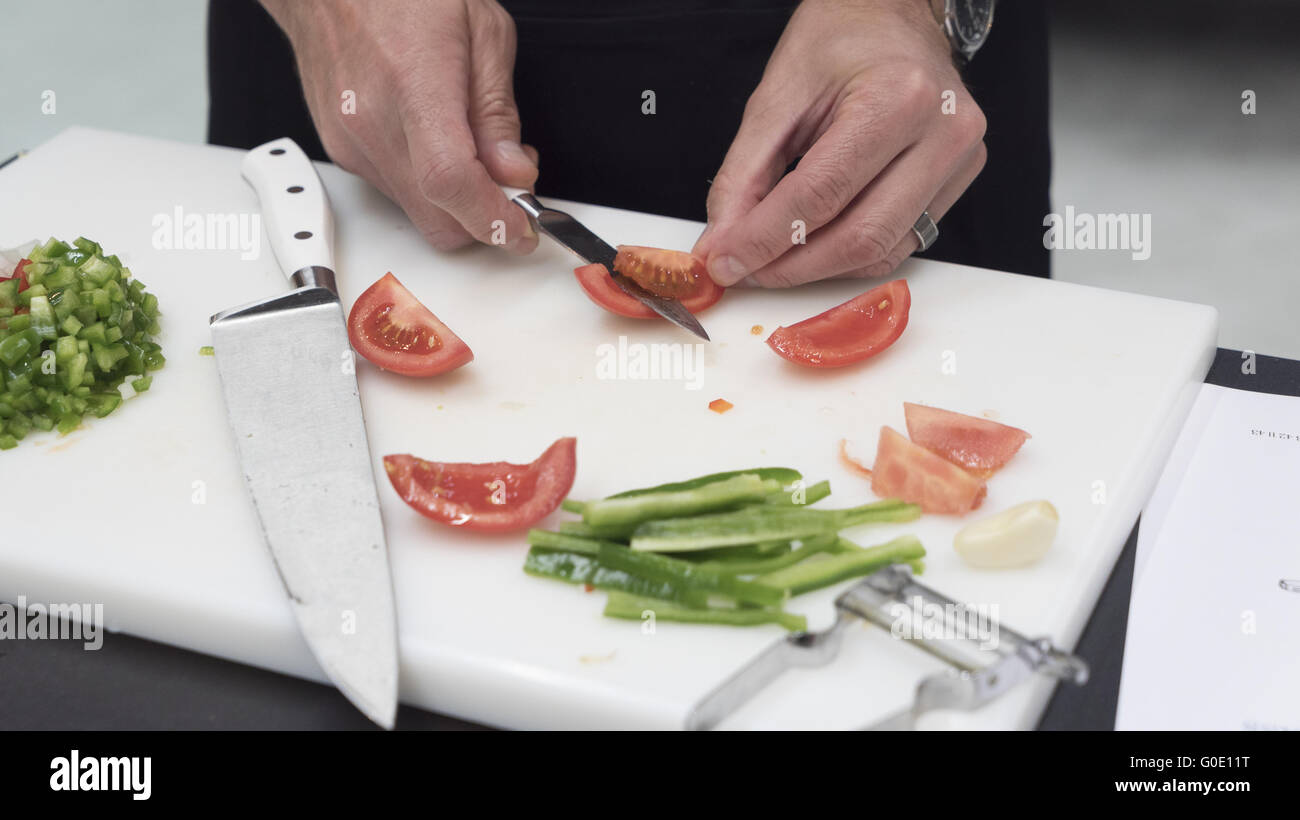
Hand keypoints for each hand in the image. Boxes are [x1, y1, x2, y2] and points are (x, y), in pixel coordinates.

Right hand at [262, 0, 537, 253]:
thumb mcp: (482, 30)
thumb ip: (499, 112)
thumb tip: (515, 172)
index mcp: (413, 84)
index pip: (451, 181)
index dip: (494, 217)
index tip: (524, 224)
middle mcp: (371, 123)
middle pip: (437, 218)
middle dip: (485, 218)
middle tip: (512, 182)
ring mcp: (350, 142)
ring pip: (418, 213)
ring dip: (457, 201)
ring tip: (473, 147)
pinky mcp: (341, 151)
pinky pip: (397, 192)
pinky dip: (428, 185)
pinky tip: (438, 143)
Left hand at [693, 0, 986, 286]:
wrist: (892, 13)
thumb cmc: (841, 38)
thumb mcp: (776, 95)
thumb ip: (744, 175)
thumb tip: (723, 241)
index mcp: (898, 98)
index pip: (820, 195)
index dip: (763, 238)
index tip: (723, 260)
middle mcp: (942, 132)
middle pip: (858, 235)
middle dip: (789, 266)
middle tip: (743, 270)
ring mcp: (959, 160)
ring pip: (881, 251)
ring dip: (816, 269)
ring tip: (771, 260)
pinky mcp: (958, 180)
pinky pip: (900, 243)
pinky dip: (848, 257)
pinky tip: (813, 246)